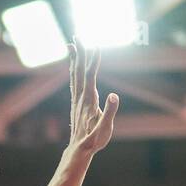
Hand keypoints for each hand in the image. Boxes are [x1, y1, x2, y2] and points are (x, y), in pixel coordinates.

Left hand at [68, 37, 118, 154]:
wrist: (79, 149)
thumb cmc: (94, 140)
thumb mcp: (105, 128)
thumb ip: (109, 111)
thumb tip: (114, 95)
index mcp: (89, 100)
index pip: (90, 76)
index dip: (93, 61)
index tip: (96, 47)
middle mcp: (80, 97)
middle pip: (79, 70)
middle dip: (79, 52)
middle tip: (77, 36)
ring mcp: (77, 99)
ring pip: (74, 74)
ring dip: (74, 58)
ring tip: (71, 44)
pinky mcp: (76, 103)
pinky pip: (74, 82)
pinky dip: (73, 70)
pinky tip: (73, 66)